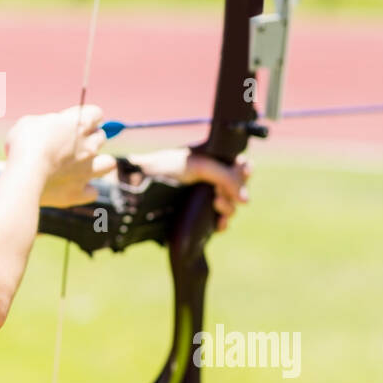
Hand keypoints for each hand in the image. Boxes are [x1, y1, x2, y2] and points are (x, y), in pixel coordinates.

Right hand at [5, 105, 115, 207]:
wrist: (25, 175)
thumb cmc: (24, 143)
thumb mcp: (30, 122)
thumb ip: (45, 123)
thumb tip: (49, 128)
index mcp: (79, 123)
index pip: (96, 113)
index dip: (85, 116)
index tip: (72, 121)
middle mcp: (90, 146)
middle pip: (101, 137)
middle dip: (89, 138)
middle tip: (71, 143)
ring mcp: (87, 170)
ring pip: (108, 163)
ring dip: (99, 163)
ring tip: (81, 166)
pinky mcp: (78, 192)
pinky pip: (92, 192)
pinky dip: (84, 190)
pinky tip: (71, 188)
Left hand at [128, 147, 251, 231]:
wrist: (137, 191)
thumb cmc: (163, 170)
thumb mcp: (197, 164)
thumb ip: (225, 176)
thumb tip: (245, 199)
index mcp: (209, 159)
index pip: (237, 164)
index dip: (244, 170)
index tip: (243, 173)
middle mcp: (208, 178)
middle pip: (238, 187)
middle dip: (235, 190)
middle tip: (220, 192)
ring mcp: (203, 199)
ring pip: (230, 206)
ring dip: (229, 207)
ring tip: (217, 205)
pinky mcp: (197, 217)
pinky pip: (219, 223)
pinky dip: (223, 223)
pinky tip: (219, 223)